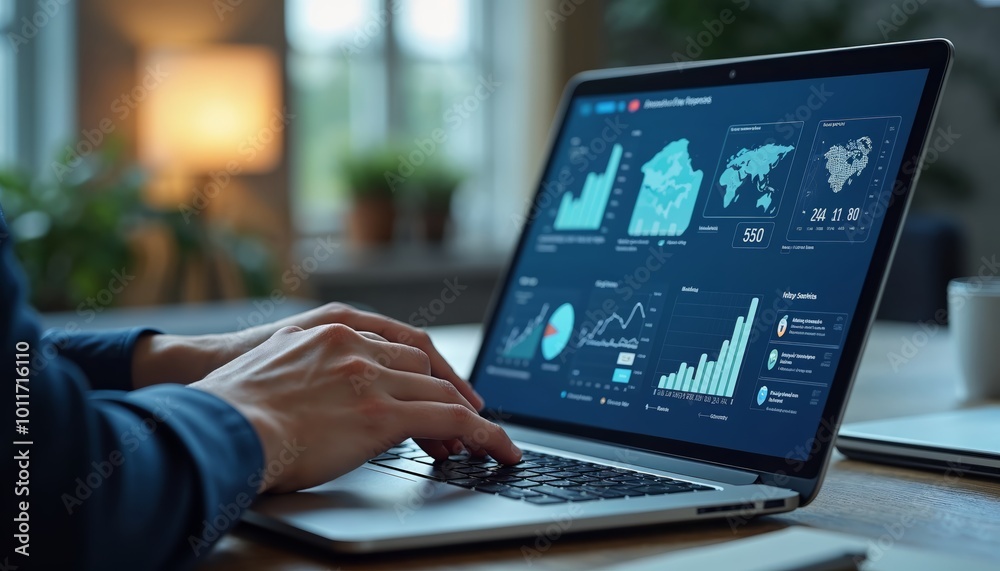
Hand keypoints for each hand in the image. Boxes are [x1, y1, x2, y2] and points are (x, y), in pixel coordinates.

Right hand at [132, 303, 482, 409]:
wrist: (216, 427)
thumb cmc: (228, 408)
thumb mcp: (271, 368)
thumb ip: (305, 370)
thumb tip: (314, 398)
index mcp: (330, 328)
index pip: (398, 341)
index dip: (427, 367)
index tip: (442, 385)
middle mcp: (354, 344)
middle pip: (424, 365)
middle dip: (449, 394)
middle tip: (470, 419)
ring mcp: (369, 376)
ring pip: (440, 392)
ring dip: (468, 417)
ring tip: (485, 441)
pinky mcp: (380, 412)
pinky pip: (448, 419)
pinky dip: (482, 432)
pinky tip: (494, 447)